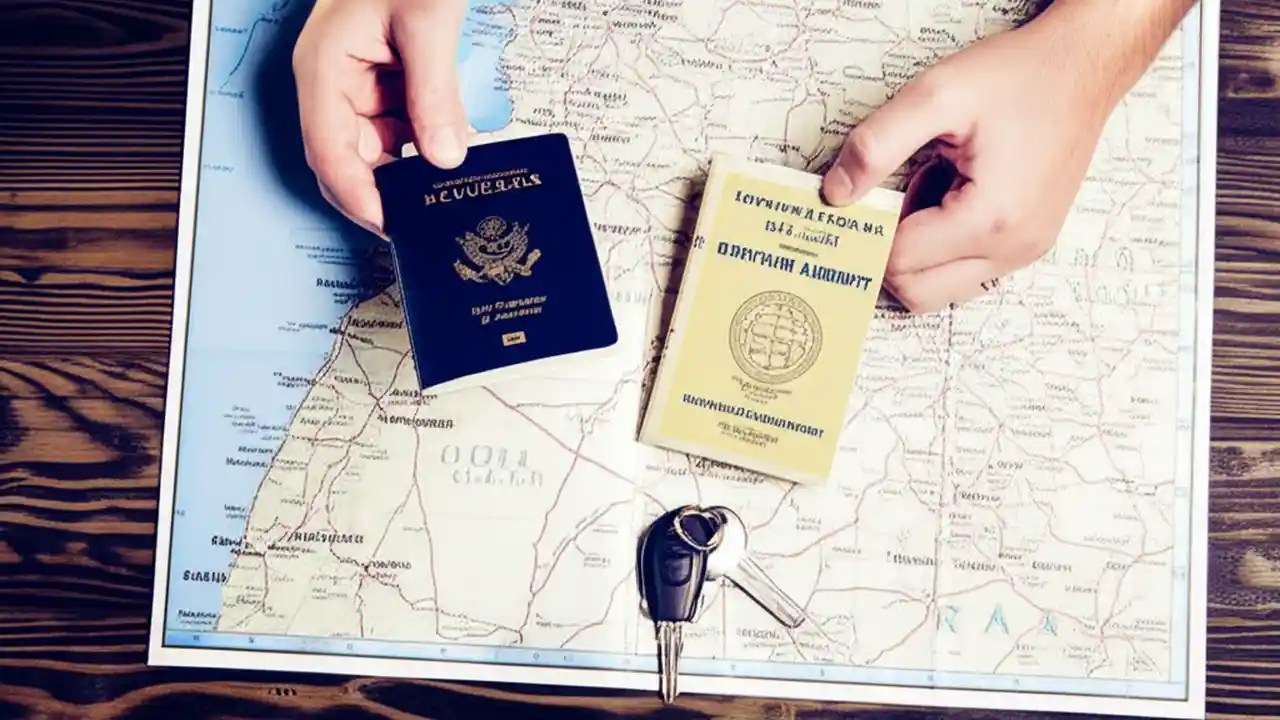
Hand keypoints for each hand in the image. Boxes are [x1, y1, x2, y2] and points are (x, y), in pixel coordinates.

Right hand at [292, 0, 468, 234]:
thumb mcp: (428, 21)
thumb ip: (434, 93)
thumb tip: (443, 156)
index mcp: (323, 68)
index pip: (330, 155)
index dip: (359, 199)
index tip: (394, 228)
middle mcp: (332, 81)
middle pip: (350, 160)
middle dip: (388, 191)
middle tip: (431, 219)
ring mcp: (356, 82)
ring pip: (378, 149)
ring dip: (411, 168)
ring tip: (448, 190)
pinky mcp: (382, 80)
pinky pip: (398, 126)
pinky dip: (423, 143)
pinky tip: (452, 153)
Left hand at [820, 2, 1168, 313]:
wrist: (1083, 66)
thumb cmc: (1018, 76)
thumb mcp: (935, 96)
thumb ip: (875, 147)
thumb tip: (835, 194)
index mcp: (990, 219)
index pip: (899, 262)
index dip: (869, 231)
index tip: (860, 195)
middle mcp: (1013, 248)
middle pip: (916, 293)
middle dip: (890, 251)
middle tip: (891, 194)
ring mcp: (1024, 251)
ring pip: (940, 288)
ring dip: (917, 248)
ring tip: (931, 183)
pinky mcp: (1027, 244)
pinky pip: (966, 268)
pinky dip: (943, 242)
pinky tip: (951, 189)